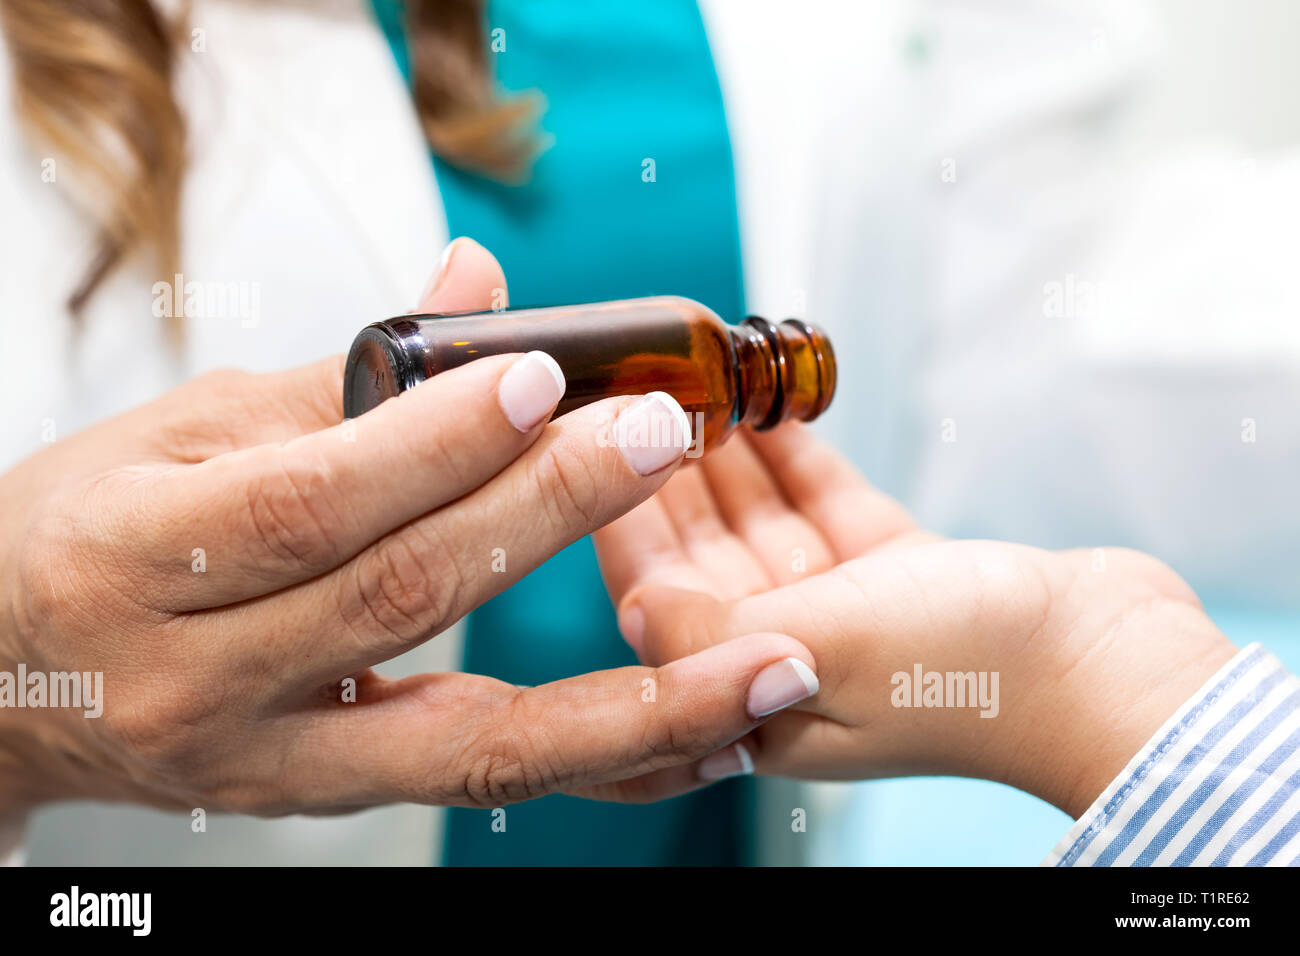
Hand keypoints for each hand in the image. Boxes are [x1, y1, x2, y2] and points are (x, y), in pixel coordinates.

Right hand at [0, 238, 817, 820]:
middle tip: (664, 444)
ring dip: (632, 706)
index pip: (311, 495)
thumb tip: (479, 281)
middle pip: (401, 601)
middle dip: (547, 520)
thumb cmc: (92, 530)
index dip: (434, 438)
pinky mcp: (319, 801)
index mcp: (145, 552)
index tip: (548, 376)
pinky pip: (475, 786)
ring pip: (467, 745)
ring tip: (762, 668)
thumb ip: (349, 372)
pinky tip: (699, 732)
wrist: (3, 677)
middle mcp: (202, 675)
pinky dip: (597, 759)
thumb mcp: (187, 429)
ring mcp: (266, 759)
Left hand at [595, 423, 1236, 814]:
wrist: (1116, 666)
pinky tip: (771, 410)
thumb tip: (627, 609)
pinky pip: (827, 508)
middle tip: (649, 387)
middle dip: (674, 473)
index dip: (622, 522)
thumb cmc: (971, 671)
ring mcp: (848, 615)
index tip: (594, 439)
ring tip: (702, 378)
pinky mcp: (900, 574)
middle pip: (706, 555)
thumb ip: (716, 633)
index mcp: (755, 698)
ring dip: (733, 454)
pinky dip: (799, 462)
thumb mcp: (826, 648)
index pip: (660, 603)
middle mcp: (791, 659)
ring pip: (764, 523)